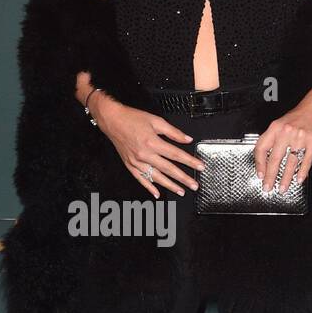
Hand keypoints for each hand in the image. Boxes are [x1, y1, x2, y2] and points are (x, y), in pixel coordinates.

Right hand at [90, 92, 205, 198]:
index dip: (189, 161)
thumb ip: (173, 132)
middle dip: (183, 178)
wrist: (112, 120)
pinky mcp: (130, 165)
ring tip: (181, 191)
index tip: (199, 167)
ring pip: (156, 177)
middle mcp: (145, 154)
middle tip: (194, 185)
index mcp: (152, 142)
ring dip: (170, 186)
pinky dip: (149, 187)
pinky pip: (141, 179)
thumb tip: (187, 139)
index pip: (176, 154)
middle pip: (168, 169)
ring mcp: (136, 162)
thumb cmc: (132, 118)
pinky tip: (157, 194)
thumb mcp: (156, 121)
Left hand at [254, 95, 311, 193]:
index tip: (259, 174)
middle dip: (270, 176)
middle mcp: (286, 132)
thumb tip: (268, 160)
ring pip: (291, 162)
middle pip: (275, 159)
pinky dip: (302, 172)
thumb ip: (274, 139)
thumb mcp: (281, 124)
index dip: (259, 164)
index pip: (262, 148)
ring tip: (283, 188)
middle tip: (268, 187)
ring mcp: (300, 137)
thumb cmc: (299, 116)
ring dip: (286, 178)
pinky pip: (306, 160)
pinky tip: (298, 179)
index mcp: (275, 128)